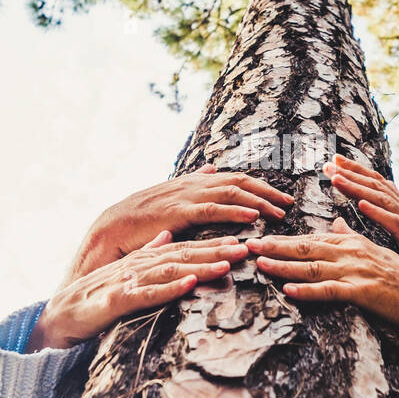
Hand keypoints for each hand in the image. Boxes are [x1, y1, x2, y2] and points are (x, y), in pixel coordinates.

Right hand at [28, 233, 249, 351]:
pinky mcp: (116, 301)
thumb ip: (148, 253)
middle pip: (185, 255)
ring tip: (227, 263)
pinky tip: (188, 286)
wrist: (60, 316)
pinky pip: (146, 295)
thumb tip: (168, 236)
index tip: (244, 241)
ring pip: (170, 271)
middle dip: (218, 250)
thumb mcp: (127, 273)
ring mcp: (128, 281)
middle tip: (248, 248)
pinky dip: (168, 289)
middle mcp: (140, 266)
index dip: (216, 243)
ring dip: (200, 266)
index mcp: (146, 260)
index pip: (187, 248)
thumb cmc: (96, 298)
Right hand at [69, 164, 293, 281]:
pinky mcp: (177, 213)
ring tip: (278, 212)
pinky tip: (252, 218)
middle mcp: (191, 185)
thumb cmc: (138, 220)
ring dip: (257, 202)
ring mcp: (184, 197)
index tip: (281, 198)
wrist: (109, 228)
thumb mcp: (170, 198)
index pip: (233, 179)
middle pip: (237, 183)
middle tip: (289, 204)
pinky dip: (234, 212)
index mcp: (191, 183)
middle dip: (266, 192)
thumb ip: (193, 184)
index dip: (260, 187)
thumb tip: (211, 169)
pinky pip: (211, 211)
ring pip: (229, 194)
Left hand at [247, 218, 398, 380]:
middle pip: (304, 248)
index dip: (281, 238)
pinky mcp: (362, 291)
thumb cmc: (397, 278)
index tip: (258, 238)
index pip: (309, 238)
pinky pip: (330, 291)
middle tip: (247, 245)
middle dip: (273, 247)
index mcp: (351, 241)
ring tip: (259, 264)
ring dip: (283, 267)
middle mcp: (351, 252)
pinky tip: (289, 291)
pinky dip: (308, 291)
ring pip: (312, 267)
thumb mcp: (373, 251)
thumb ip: (351, 235)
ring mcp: (356, 271)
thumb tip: (334, 223)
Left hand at [324, 154, 398, 321]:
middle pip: (376, 185)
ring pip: (382, 199)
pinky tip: (362, 205)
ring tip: (338, 179)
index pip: (375, 182)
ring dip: (358, 188)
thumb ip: (382, 220)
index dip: (355, 170)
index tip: (333, 162)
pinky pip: (395, 223)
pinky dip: (378, 213)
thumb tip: (357, 211)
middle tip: (329, 164)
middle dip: (352, 173)